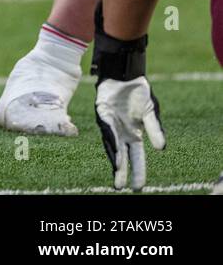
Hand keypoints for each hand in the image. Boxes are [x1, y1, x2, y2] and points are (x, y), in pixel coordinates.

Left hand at [94, 76, 165, 190]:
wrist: (127, 76)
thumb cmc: (138, 94)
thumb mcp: (150, 114)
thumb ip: (155, 130)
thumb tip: (162, 148)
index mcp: (133, 134)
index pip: (136, 157)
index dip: (137, 171)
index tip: (138, 187)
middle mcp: (121, 132)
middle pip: (122, 156)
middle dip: (121, 172)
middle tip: (121, 188)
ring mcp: (110, 124)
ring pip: (112, 145)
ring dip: (115, 159)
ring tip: (118, 173)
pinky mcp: (102, 113)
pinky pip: (107, 129)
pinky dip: (112, 140)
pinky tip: (116, 151)